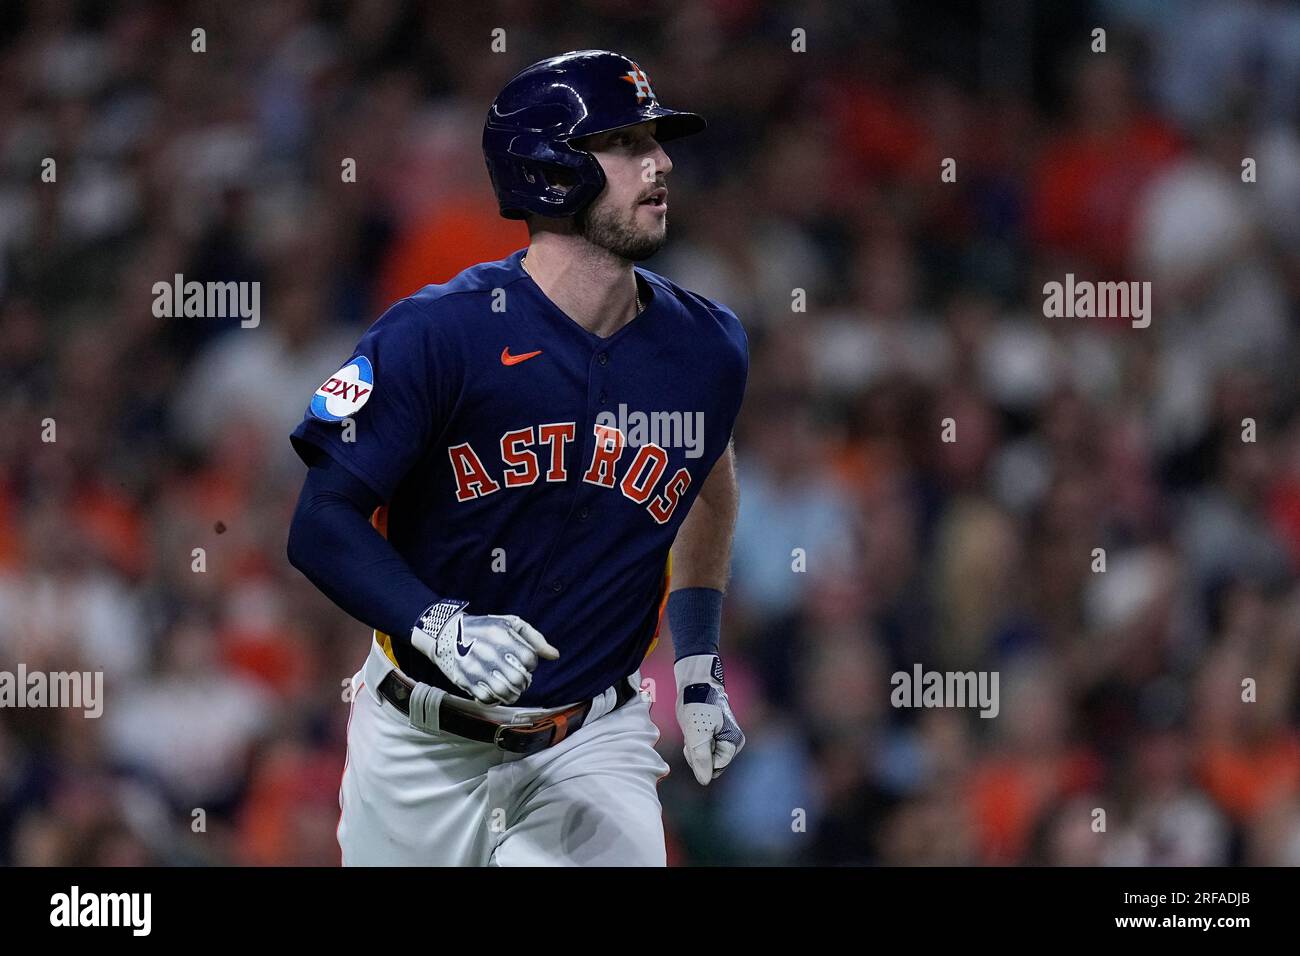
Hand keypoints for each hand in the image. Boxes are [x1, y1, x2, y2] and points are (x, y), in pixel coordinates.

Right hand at [410, 601, 558, 704]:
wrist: (447, 634)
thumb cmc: (485, 628)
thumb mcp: (510, 624)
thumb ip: (535, 639)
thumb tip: (554, 655)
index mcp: (500, 634)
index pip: (529, 659)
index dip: (532, 664)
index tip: (526, 663)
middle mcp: (487, 652)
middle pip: (519, 679)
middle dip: (524, 681)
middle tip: (521, 678)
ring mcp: (475, 668)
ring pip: (505, 692)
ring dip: (513, 693)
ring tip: (512, 687)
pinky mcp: (465, 681)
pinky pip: (488, 699)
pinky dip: (496, 699)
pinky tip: (496, 691)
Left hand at [674, 654, 744, 784]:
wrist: (695, 685)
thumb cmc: (698, 706)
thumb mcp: (697, 733)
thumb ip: (702, 758)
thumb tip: (704, 781)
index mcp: (733, 743)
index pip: (715, 768)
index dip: (701, 760)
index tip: (695, 742)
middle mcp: (731, 743)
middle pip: (710, 765)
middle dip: (698, 755)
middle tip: (693, 736)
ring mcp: (722, 740)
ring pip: (704, 759)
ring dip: (694, 749)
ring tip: (693, 730)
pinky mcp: (713, 737)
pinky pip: (701, 750)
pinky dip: (693, 743)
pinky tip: (693, 730)